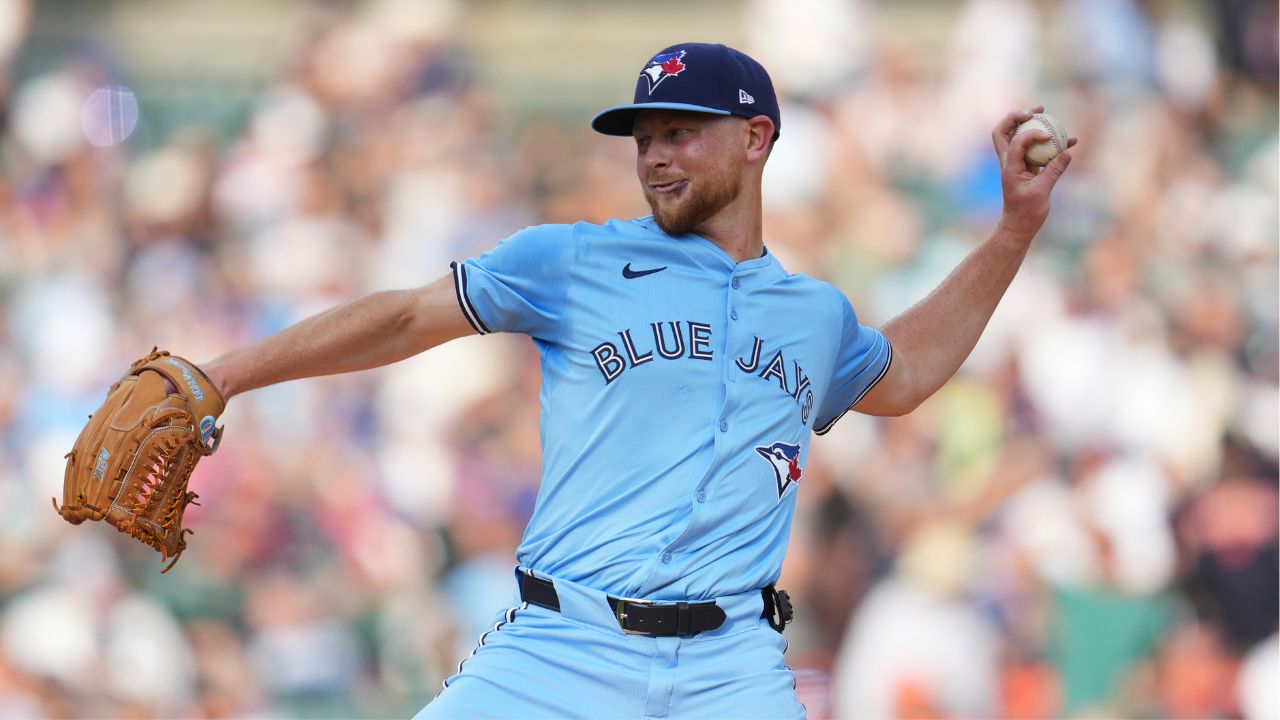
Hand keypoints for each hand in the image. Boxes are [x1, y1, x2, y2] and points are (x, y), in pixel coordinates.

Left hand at [993, 105, 1077, 238]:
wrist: (1019, 226)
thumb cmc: (1027, 212)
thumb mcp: (1042, 192)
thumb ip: (1054, 171)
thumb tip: (1068, 152)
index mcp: (1009, 167)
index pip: (1016, 142)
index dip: (1032, 134)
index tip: (1049, 136)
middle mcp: (1009, 162)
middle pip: (1004, 132)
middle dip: (1017, 117)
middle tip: (1036, 110)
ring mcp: (1017, 164)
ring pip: (1017, 137)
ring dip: (1029, 124)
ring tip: (1045, 112)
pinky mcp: (1027, 168)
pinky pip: (1036, 150)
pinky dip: (1048, 143)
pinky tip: (1069, 140)